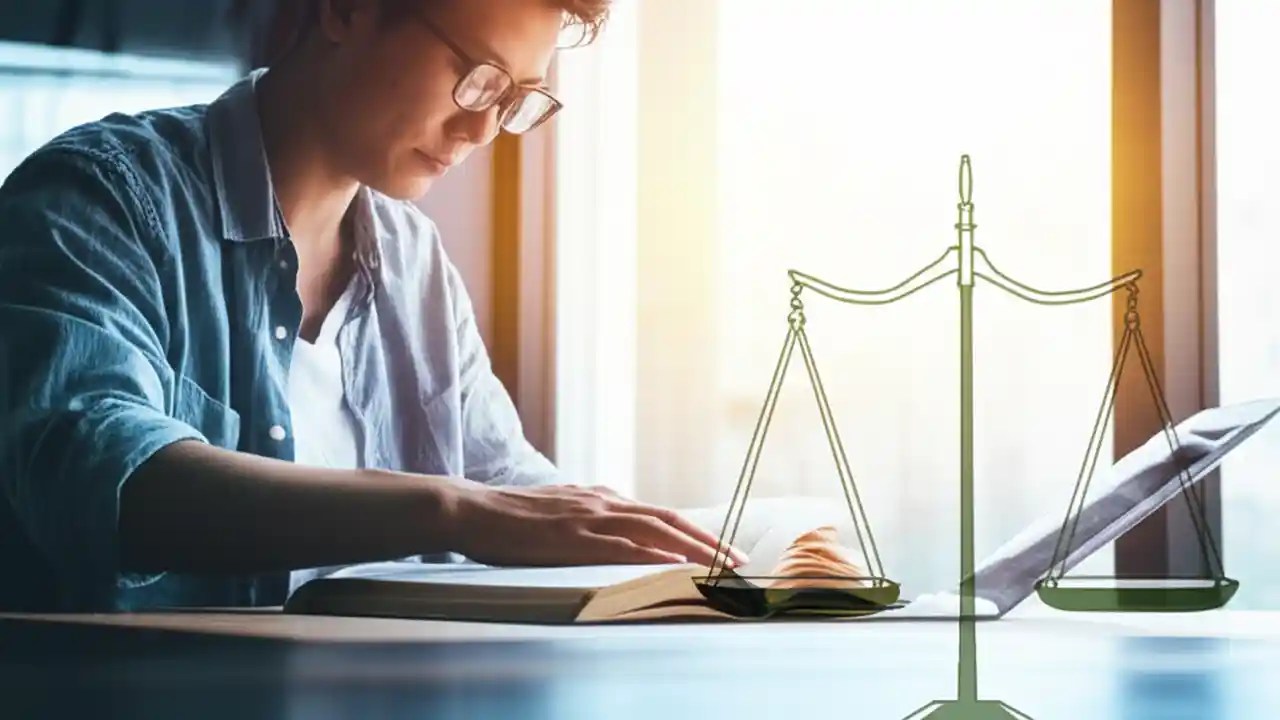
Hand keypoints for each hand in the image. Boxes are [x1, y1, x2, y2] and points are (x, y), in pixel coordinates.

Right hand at [443, 482, 749, 567]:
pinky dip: (652, 552)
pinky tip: (674, 563)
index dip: (694, 530)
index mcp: (599, 497)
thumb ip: (588, 514)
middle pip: (668, 519)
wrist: (470, 508)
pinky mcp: (570, 536)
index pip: (658, 514)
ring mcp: (587, 518)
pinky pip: (620, 545)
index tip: (721, 548)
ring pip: (654, 529)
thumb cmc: (508, 516)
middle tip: (738, 560)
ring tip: (721, 565)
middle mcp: (601, 502)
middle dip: (709, 540)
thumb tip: (614, 524)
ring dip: (693, 547)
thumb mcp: (558, 507)